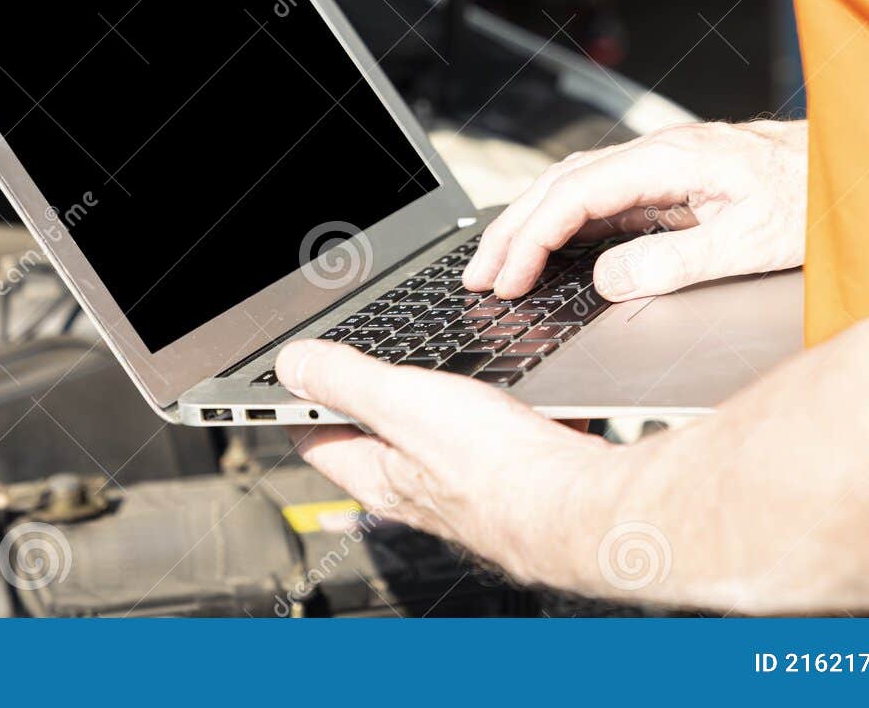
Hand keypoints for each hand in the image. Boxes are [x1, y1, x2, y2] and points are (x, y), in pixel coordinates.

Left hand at [276, 340, 621, 589]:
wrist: (582, 504)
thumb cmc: (497, 470)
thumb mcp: (405, 407)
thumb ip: (348, 383)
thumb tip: (292, 365)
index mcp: (378, 475)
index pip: (317, 438)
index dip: (296, 403)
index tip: (286, 381)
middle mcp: (418, 487)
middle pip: (375, 439)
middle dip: (364, 402)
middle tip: (350, 370)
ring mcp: (467, 482)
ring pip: (436, 435)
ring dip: (430, 402)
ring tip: (425, 372)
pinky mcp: (515, 472)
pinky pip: (491, 433)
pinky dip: (490, 408)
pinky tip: (507, 392)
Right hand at [462, 120, 806, 299]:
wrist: (855, 171)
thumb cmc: (816, 199)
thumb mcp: (751, 242)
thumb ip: (677, 261)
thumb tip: (610, 279)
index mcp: (671, 159)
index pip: (576, 194)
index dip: (532, 238)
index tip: (507, 278)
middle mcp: (659, 155)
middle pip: (561, 185)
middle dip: (512, 231)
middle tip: (478, 278)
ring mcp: (662, 168)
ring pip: (575, 188)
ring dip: (531, 225)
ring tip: (498, 265)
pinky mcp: (671, 184)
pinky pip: (601, 199)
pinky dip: (563, 224)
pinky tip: (550, 249)